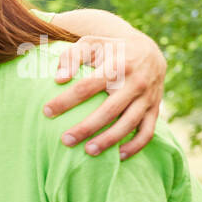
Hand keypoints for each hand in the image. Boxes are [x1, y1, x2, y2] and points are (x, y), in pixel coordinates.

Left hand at [43, 33, 165, 158]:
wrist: (148, 50)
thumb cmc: (110, 49)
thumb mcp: (90, 45)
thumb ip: (71, 58)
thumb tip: (59, 79)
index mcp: (117, 65)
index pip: (87, 86)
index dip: (66, 100)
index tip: (46, 112)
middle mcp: (135, 83)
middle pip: (109, 110)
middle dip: (86, 127)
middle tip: (65, 140)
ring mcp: (147, 97)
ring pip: (129, 123)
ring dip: (109, 140)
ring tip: (88, 152)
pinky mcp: (155, 109)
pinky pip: (148, 131)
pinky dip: (135, 146)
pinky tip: (118, 156)